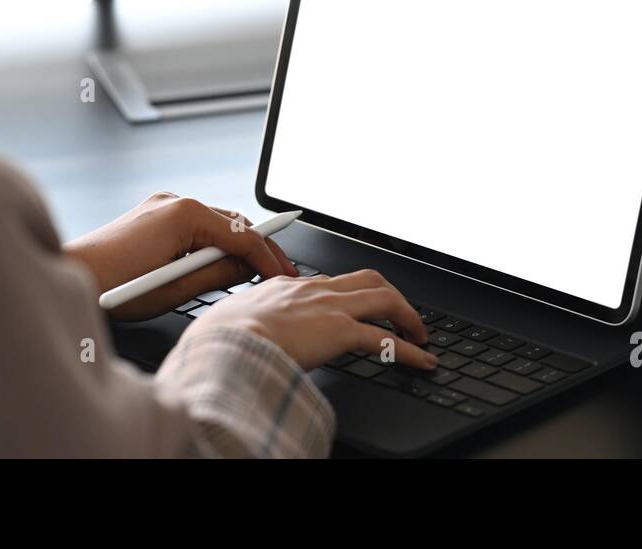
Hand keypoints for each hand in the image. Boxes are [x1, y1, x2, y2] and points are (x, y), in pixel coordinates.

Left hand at [64, 192, 298, 320]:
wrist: (68, 274)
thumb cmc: (111, 286)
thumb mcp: (175, 289)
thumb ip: (218, 276)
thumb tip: (247, 269)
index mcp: (184, 214)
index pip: (242, 236)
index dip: (268, 258)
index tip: (284, 276)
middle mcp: (175, 202)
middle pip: (233, 223)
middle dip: (257, 248)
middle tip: (279, 272)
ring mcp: (163, 206)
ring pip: (215, 224)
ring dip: (234, 246)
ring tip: (254, 271)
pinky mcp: (152, 215)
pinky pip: (195, 225)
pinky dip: (211, 243)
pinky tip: (218, 262)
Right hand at [185, 269, 437, 371]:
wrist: (223, 341)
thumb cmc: (219, 336)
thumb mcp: (230, 319)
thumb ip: (244, 320)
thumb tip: (235, 330)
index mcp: (288, 287)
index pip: (332, 283)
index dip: (352, 294)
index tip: (360, 305)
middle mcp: (315, 290)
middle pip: (368, 280)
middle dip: (391, 296)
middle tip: (402, 315)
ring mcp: (330, 307)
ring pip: (385, 299)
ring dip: (408, 318)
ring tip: (421, 337)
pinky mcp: (340, 330)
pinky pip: (386, 338)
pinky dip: (409, 350)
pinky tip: (422, 361)